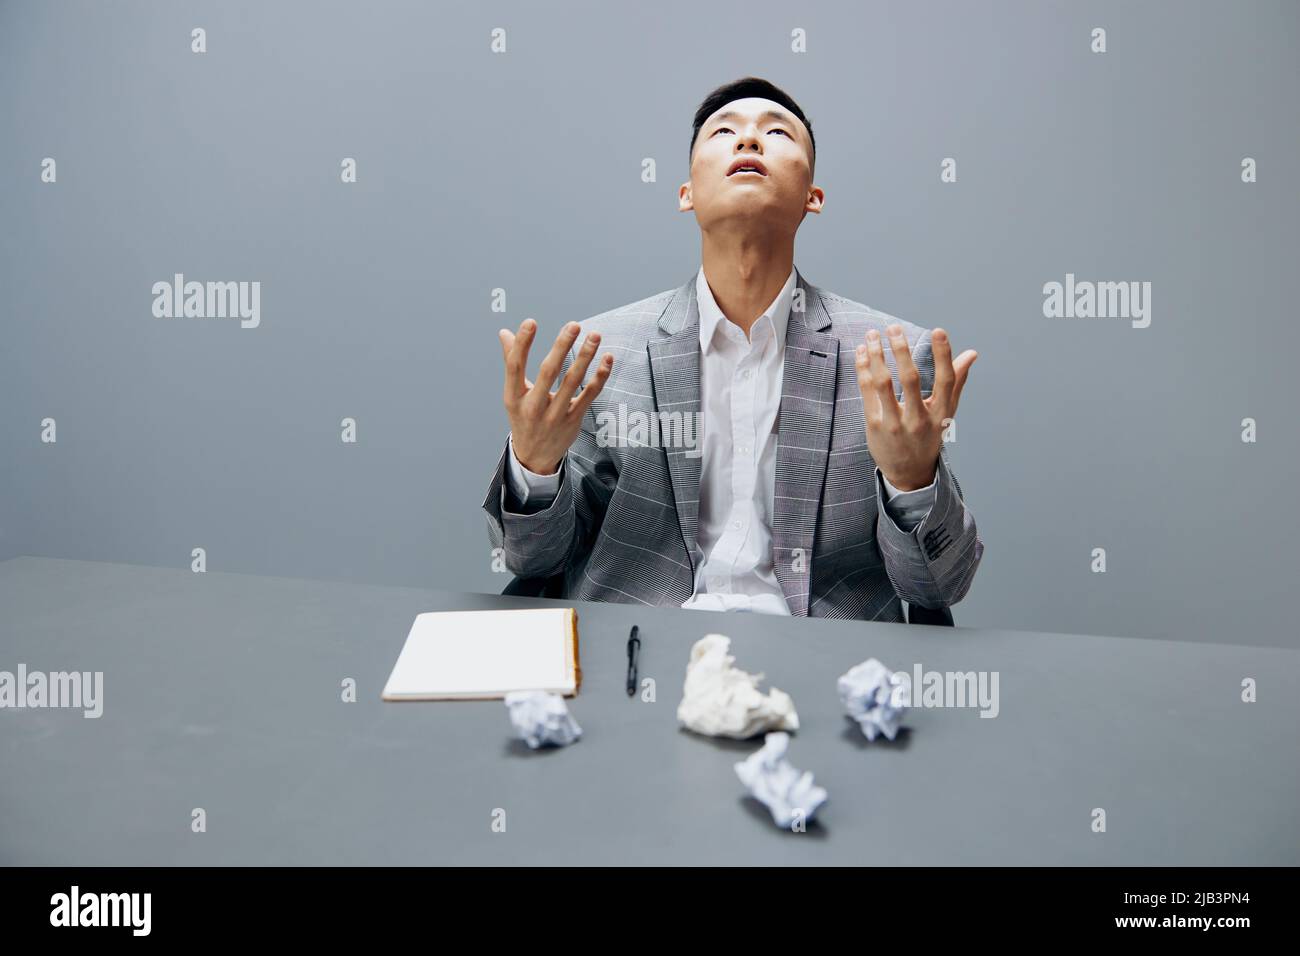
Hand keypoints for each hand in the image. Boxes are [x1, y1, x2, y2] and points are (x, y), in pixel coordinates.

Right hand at [498, 319, 613, 474]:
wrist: (534, 457)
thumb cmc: (524, 418)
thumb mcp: (513, 394)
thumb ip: (512, 362)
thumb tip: (505, 333)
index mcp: (514, 397)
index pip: (515, 367)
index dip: (522, 344)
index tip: (530, 322)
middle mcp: (533, 407)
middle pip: (548, 372)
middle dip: (561, 347)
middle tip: (573, 325)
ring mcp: (555, 415)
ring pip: (573, 381)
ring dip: (585, 357)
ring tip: (594, 336)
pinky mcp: (574, 420)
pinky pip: (589, 395)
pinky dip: (600, 377)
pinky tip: (606, 359)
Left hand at [855, 324, 976, 490]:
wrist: (908, 473)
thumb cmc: (929, 436)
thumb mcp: (946, 412)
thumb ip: (957, 381)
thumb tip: (972, 353)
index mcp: (941, 413)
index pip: (945, 380)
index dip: (944, 354)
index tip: (939, 331)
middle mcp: (919, 419)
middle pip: (910, 379)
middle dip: (901, 350)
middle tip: (894, 327)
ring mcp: (895, 423)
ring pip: (883, 384)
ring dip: (876, 356)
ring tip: (872, 335)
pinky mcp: (875, 425)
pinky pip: (867, 392)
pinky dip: (863, 369)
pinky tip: (861, 353)